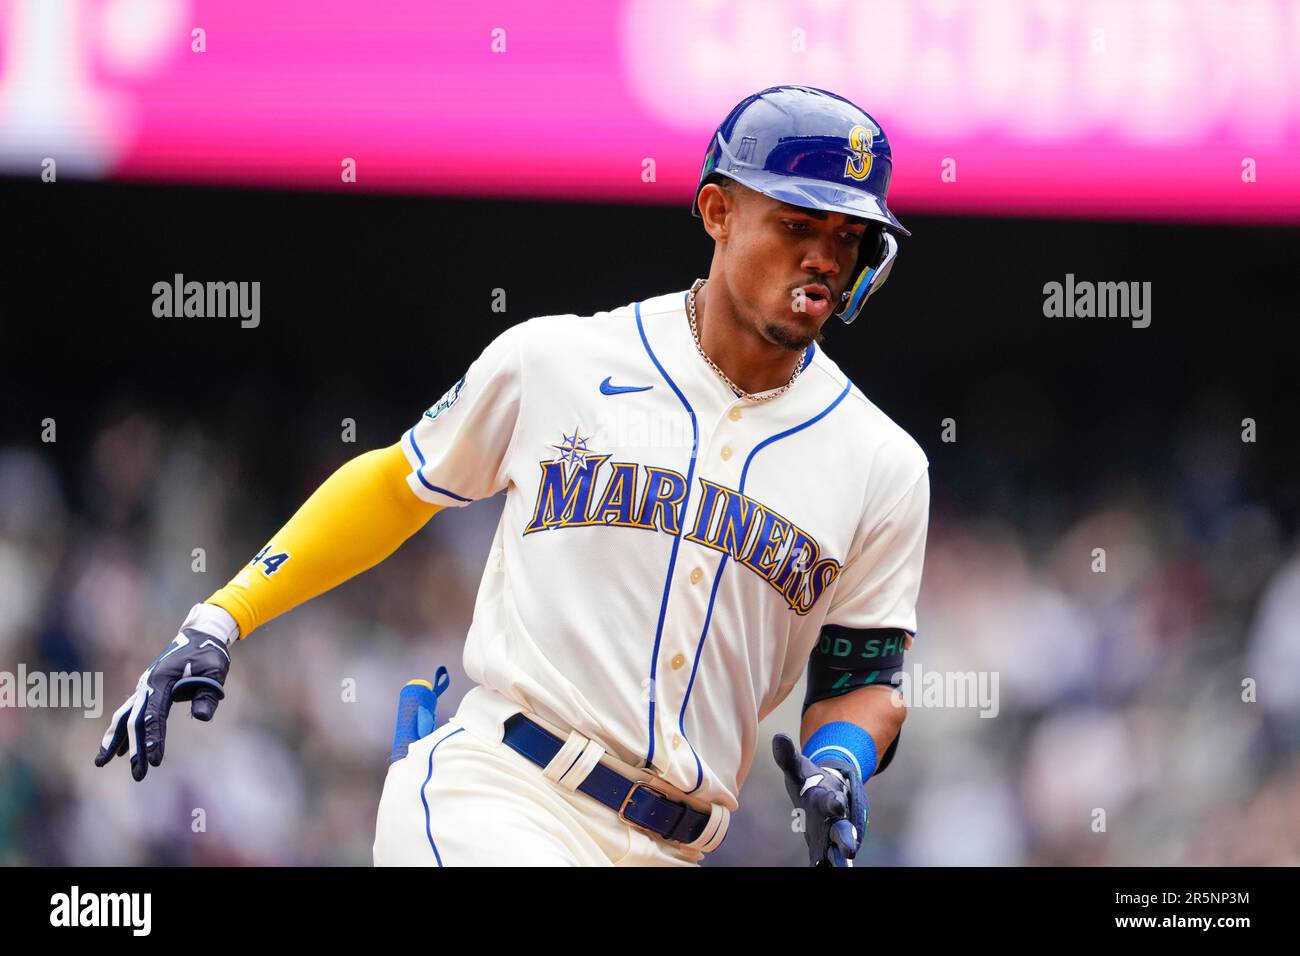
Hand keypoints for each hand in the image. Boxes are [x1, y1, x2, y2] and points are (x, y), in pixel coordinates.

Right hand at [95, 603, 237, 780]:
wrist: (200, 634)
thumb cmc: (209, 653)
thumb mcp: (215, 670)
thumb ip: (208, 694)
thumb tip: (202, 718)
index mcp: (161, 680)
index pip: (154, 715)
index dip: (154, 738)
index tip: (156, 760)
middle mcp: (147, 684)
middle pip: (135, 720)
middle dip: (135, 748)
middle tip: (138, 774)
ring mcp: (144, 687)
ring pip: (125, 716)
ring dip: (115, 740)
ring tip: (101, 762)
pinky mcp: (147, 690)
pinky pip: (130, 712)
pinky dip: (121, 729)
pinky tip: (116, 749)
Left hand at [772, 732, 867, 866]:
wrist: (826, 791)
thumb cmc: (810, 781)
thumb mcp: (798, 769)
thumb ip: (788, 757)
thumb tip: (778, 737)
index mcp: (829, 798)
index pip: (834, 801)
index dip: (835, 804)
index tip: (837, 806)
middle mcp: (836, 819)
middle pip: (843, 830)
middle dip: (846, 839)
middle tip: (849, 849)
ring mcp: (832, 834)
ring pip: (839, 848)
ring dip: (841, 859)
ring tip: (843, 867)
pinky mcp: (825, 847)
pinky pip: (826, 860)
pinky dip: (825, 866)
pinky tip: (821, 870)